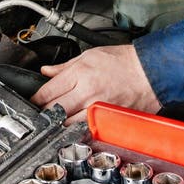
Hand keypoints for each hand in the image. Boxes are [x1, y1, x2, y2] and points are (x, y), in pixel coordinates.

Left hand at [31, 44, 159, 122]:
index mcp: (80, 74)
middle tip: (40, 111)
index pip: (48, 91)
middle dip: (43, 111)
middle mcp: (87, 92)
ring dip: (58, 122)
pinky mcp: (107, 120)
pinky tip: (73, 125)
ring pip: (67, 123)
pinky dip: (76, 128)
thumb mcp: (90, 55)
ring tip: (55, 119)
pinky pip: (85, 128)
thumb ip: (65, 66)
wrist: (150, 73)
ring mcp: (97, 109)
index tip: (32, 100)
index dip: (35, 98)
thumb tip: (46, 71)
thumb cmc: (124, 61)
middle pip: (54, 109)